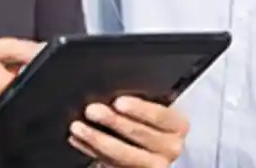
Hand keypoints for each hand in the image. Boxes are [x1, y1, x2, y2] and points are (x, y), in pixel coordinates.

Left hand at [68, 96, 188, 166]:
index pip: (160, 116)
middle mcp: (171, 147)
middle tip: (92, 110)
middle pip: (140, 135)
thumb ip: (138, 104)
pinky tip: (80, 142)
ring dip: (97, 140)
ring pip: (124, 155)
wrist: (150, 148)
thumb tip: (110, 95)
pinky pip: (112, 165)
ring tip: (78, 128)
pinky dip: (93, 152)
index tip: (119, 102)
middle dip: (113, 122)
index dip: (139, 109)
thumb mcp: (150, 110)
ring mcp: (155, 165)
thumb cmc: (147, 122)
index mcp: (177, 125)